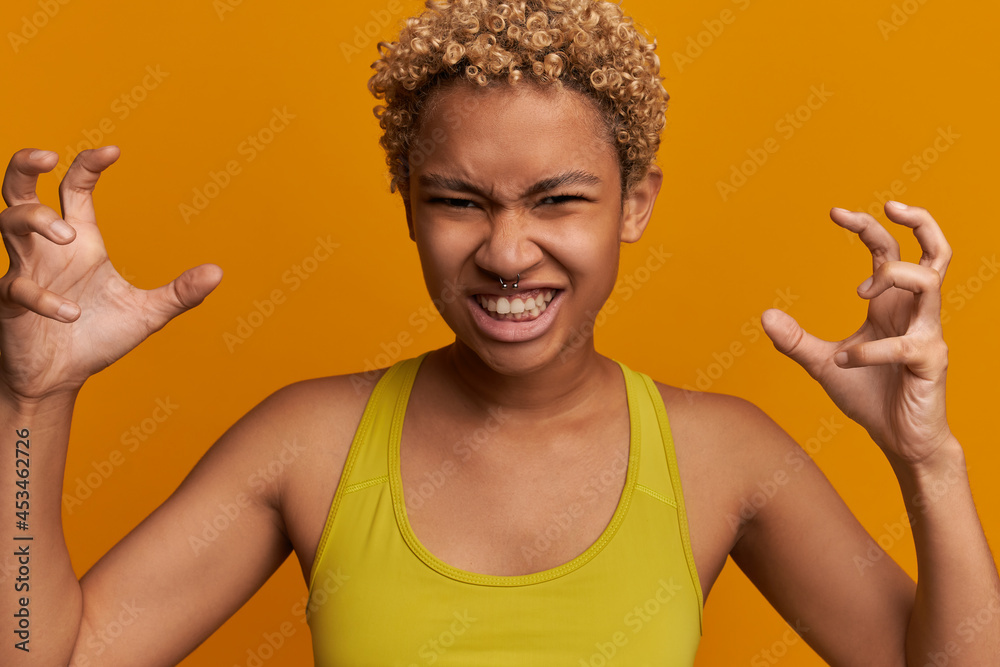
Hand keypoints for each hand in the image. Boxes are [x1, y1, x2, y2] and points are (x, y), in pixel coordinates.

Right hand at [0, 146, 222, 401]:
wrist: (62, 377)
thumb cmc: (97, 336)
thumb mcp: (147, 314)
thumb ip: (180, 293)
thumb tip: (218, 272)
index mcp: (81, 243)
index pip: (75, 189)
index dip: (88, 165)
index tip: (113, 151)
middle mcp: (48, 250)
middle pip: (19, 192)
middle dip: (24, 166)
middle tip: (47, 156)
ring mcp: (25, 271)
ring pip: (8, 223)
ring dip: (36, 219)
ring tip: (68, 233)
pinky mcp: (11, 302)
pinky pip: (18, 287)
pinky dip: (44, 298)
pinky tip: (71, 314)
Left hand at [762, 202, 951, 469]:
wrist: (901, 440)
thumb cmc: (870, 397)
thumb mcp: (822, 364)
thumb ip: (795, 341)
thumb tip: (765, 315)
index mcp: (891, 307)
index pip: (889, 252)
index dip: (867, 227)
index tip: (834, 212)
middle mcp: (915, 313)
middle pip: (934, 252)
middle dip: (918, 221)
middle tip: (884, 206)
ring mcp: (928, 335)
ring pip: (929, 283)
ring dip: (891, 277)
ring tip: (858, 293)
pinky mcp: (931, 362)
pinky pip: (904, 345)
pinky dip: (868, 351)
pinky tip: (843, 362)